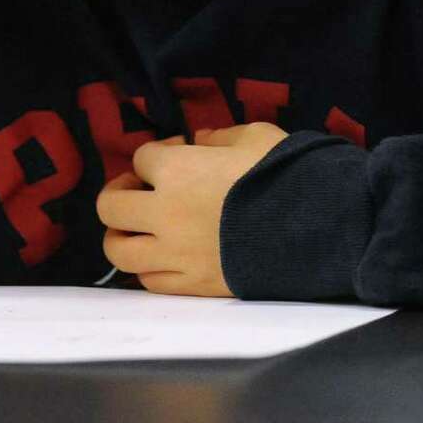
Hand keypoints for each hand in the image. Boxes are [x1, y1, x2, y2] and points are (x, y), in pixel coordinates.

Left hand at [96, 123, 290, 296]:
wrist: (312, 229)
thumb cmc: (284, 175)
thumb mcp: (256, 137)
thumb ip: (220, 138)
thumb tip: (199, 141)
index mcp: (177, 170)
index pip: (142, 157)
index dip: (157, 151)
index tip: (176, 150)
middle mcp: (163, 213)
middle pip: (110, 206)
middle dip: (119, 192)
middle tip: (137, 189)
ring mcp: (173, 254)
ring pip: (119, 250)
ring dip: (121, 235)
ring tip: (136, 229)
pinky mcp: (190, 284)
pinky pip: (149, 280)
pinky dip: (148, 267)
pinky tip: (161, 257)